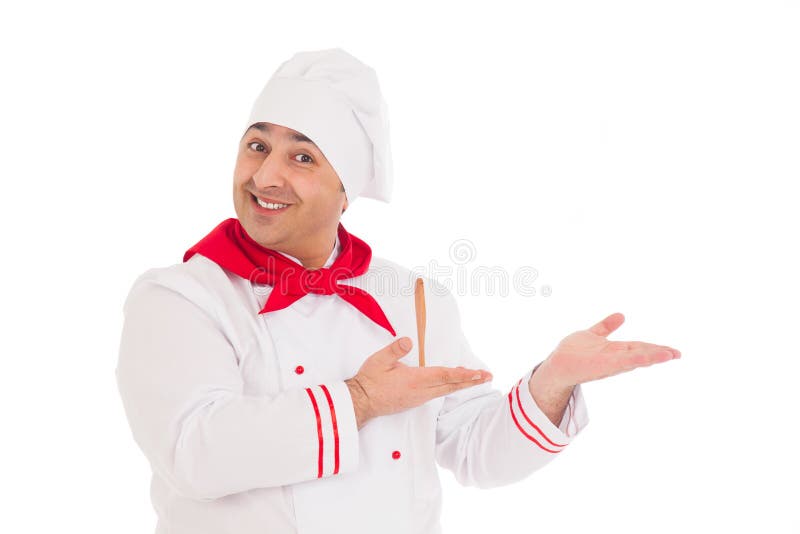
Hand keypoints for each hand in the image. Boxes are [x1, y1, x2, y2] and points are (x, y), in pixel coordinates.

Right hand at [345, 337, 491, 427]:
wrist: (361, 402)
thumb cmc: (369, 380)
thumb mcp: (379, 360)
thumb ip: (395, 350)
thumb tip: (408, 340)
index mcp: (414, 380)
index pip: (444, 375)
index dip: (462, 374)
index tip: (477, 373)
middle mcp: (421, 391)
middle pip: (450, 385)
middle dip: (470, 380)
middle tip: (488, 376)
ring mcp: (418, 398)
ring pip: (445, 390)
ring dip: (462, 384)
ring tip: (476, 378)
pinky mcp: (414, 400)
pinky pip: (438, 393)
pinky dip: (450, 387)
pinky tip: (454, 384)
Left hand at [541, 312, 680, 387]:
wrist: (557, 364)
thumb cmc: (573, 352)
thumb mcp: (593, 334)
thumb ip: (606, 327)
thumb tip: (621, 315)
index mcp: (616, 351)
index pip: (640, 348)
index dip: (656, 348)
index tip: (673, 351)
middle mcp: (615, 358)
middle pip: (641, 354)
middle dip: (659, 354)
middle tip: (677, 354)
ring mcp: (610, 363)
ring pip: (635, 359)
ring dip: (652, 357)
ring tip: (670, 355)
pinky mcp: (602, 366)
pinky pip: (620, 362)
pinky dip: (634, 360)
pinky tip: (646, 359)